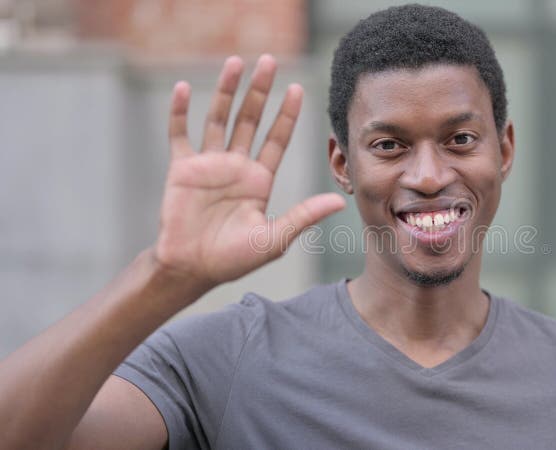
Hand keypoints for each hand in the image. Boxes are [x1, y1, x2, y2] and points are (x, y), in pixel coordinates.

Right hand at [154, 55, 344, 286]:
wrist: (192, 268)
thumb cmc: (234, 259)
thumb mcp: (274, 238)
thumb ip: (304, 216)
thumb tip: (339, 202)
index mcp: (260, 180)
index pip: (277, 139)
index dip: (287, 114)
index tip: (298, 89)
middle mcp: (237, 166)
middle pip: (251, 120)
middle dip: (260, 91)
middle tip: (269, 61)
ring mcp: (209, 165)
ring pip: (219, 119)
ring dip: (226, 91)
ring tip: (236, 62)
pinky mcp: (182, 169)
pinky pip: (180, 134)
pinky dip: (181, 111)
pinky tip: (185, 87)